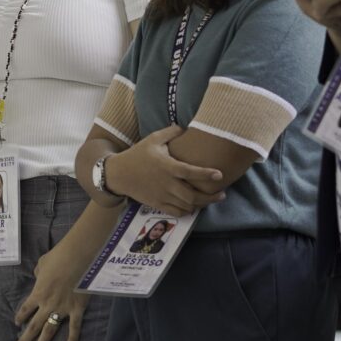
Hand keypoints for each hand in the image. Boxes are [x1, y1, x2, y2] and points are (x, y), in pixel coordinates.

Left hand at [13, 241, 90, 340]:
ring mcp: (62, 309)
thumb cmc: (59, 257)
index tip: (17, 324)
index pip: (25, 309)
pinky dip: (73, 338)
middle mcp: (47, 305)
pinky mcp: (77, 309)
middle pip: (33, 326)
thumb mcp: (43, 263)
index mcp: (38, 293)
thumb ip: (39, 273)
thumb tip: (39, 276)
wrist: (77, 257)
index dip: (20, 317)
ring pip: (49, 331)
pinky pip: (74, 327)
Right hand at [105, 126, 226, 217]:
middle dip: (210, 197)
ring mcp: (162, 196)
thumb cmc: (138, 154)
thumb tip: (185, 127)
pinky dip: (187, 211)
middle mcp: (167, 183)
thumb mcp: (153, 139)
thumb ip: (171, 132)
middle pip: (193, 196)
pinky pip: (176, 212)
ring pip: (186, 206)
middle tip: (221, 194)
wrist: (119, 173)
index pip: (191, 172)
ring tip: (209, 200)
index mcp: (168, 167)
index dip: (206, 174)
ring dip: (200, 205)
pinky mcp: (157, 204)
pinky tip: (192, 207)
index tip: (220, 175)